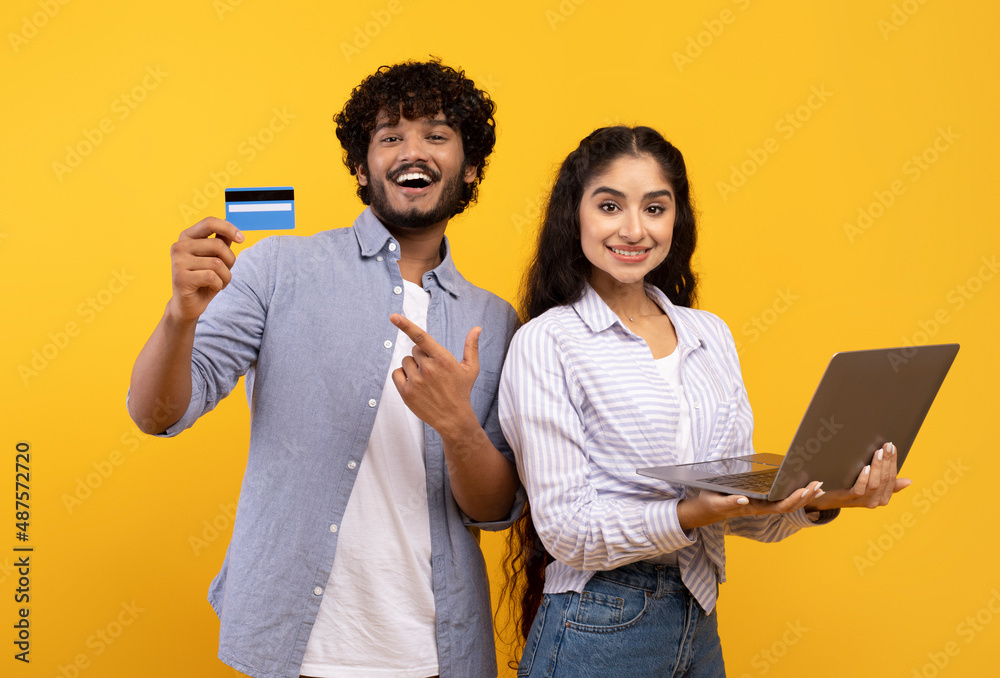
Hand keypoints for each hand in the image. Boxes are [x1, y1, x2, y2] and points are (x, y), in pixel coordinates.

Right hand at [167, 217, 243, 321]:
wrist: (188, 305)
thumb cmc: (203, 280)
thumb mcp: (215, 258)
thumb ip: (221, 242)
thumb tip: (232, 226)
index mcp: (186, 237)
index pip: (209, 222)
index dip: (228, 228)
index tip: (242, 239)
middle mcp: (179, 247)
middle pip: (217, 245)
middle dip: (230, 260)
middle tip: (226, 272)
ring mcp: (178, 262)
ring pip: (217, 263)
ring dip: (226, 276)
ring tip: (219, 282)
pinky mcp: (181, 278)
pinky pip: (212, 277)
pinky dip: (219, 284)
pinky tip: (213, 288)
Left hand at [390, 314, 480, 440]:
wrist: (453, 418)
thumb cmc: (462, 391)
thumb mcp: (471, 368)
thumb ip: (471, 346)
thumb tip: (477, 328)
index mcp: (442, 359)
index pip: (421, 337)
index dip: (406, 325)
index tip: (394, 317)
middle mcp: (428, 368)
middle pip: (414, 350)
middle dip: (422, 357)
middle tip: (433, 371)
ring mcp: (416, 381)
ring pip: (406, 361)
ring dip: (413, 367)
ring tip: (426, 380)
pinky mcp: (406, 392)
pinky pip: (397, 373)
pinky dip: (403, 376)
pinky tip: (415, 384)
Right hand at [677, 481, 825, 530]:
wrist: (706, 510)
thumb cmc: (711, 503)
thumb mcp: (717, 501)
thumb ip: (730, 502)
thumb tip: (744, 499)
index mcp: (753, 508)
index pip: (778, 507)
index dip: (793, 500)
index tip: (804, 490)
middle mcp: (761, 508)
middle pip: (789, 506)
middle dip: (805, 496)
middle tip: (819, 484)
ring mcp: (762, 506)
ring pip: (788, 504)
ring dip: (804, 496)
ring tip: (818, 486)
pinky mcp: (762, 501)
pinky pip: (782, 499)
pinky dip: (795, 494)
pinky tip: (804, 488)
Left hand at [805, 442, 911, 510]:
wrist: (828, 497)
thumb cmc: (852, 487)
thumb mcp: (872, 484)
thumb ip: (889, 483)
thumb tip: (909, 481)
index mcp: (883, 497)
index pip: (892, 478)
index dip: (893, 462)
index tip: (892, 446)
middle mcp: (875, 501)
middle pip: (885, 479)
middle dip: (887, 461)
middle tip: (887, 445)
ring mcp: (862, 501)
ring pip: (875, 484)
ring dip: (878, 467)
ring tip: (878, 453)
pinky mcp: (848, 498)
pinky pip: (859, 489)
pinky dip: (864, 478)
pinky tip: (866, 468)